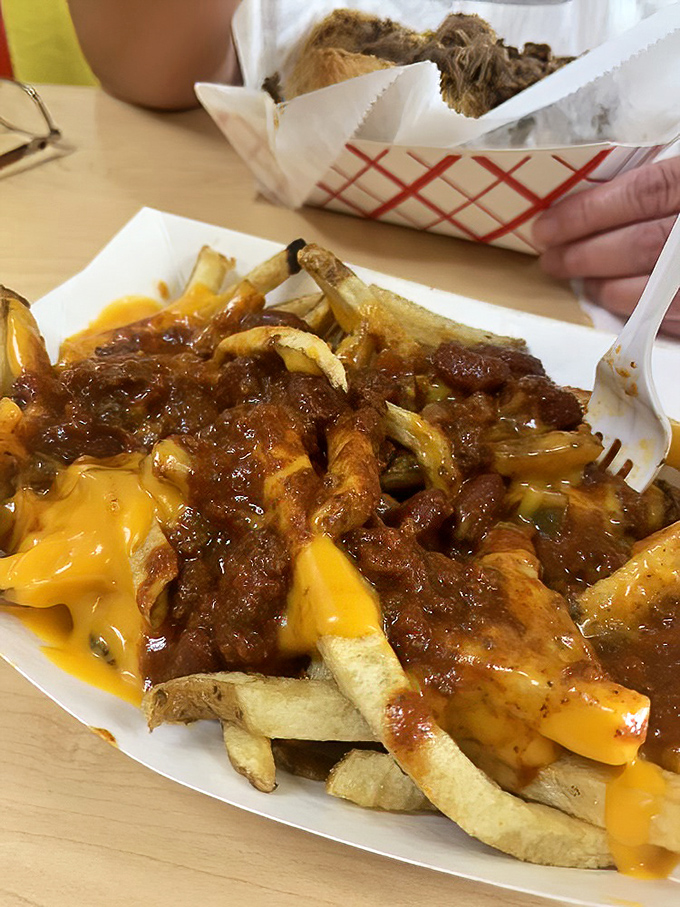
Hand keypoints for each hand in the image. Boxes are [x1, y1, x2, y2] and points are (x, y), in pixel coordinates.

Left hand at [533, 157, 679, 337]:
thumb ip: (667, 179)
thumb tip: (604, 193)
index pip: (641, 195)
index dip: (586, 214)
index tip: (546, 227)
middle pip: (639, 245)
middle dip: (583, 255)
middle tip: (552, 258)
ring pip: (653, 288)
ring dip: (605, 288)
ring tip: (580, 280)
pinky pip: (674, 319)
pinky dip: (640, 311)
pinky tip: (618, 302)